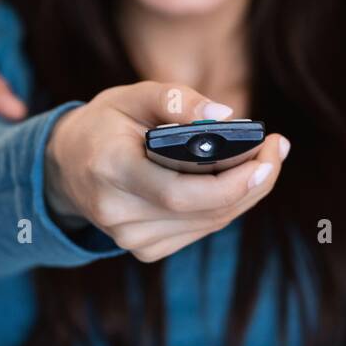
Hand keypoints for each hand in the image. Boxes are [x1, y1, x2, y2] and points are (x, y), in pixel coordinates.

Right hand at [45, 81, 290, 262]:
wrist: (66, 164)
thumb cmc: (107, 123)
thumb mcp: (133, 96)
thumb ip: (176, 100)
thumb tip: (225, 116)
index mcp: (110, 169)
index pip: (181, 191)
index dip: (233, 179)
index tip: (270, 150)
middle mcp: (117, 212)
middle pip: (204, 210)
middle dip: (253, 181)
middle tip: (278, 148)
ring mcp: (129, 238)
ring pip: (209, 222)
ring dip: (246, 193)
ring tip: (267, 158)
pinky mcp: (143, 249)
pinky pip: (200, 229)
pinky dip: (226, 205)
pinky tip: (239, 180)